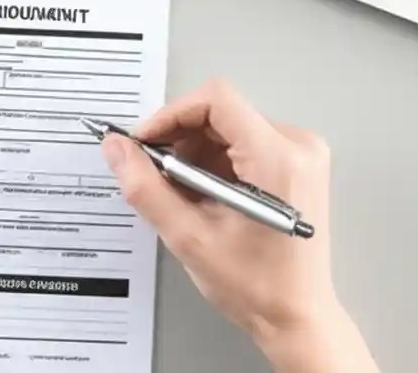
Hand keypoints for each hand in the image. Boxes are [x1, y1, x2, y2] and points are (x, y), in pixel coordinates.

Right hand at [101, 79, 377, 372]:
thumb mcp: (189, 237)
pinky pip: (244, 143)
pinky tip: (205, 197)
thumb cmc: (254, 286)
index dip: (171, 115)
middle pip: (221, 113)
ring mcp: (301, 153)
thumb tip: (116, 148)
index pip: (216, 100)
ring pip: (229, 127)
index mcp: (278, 159)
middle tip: (155, 176)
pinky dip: (214, 162)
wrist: (297, 316)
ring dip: (195, 154)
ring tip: (183, 196)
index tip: (143, 143)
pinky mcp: (297, 164)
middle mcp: (297, 145)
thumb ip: (147, 187)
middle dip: (180, 140)